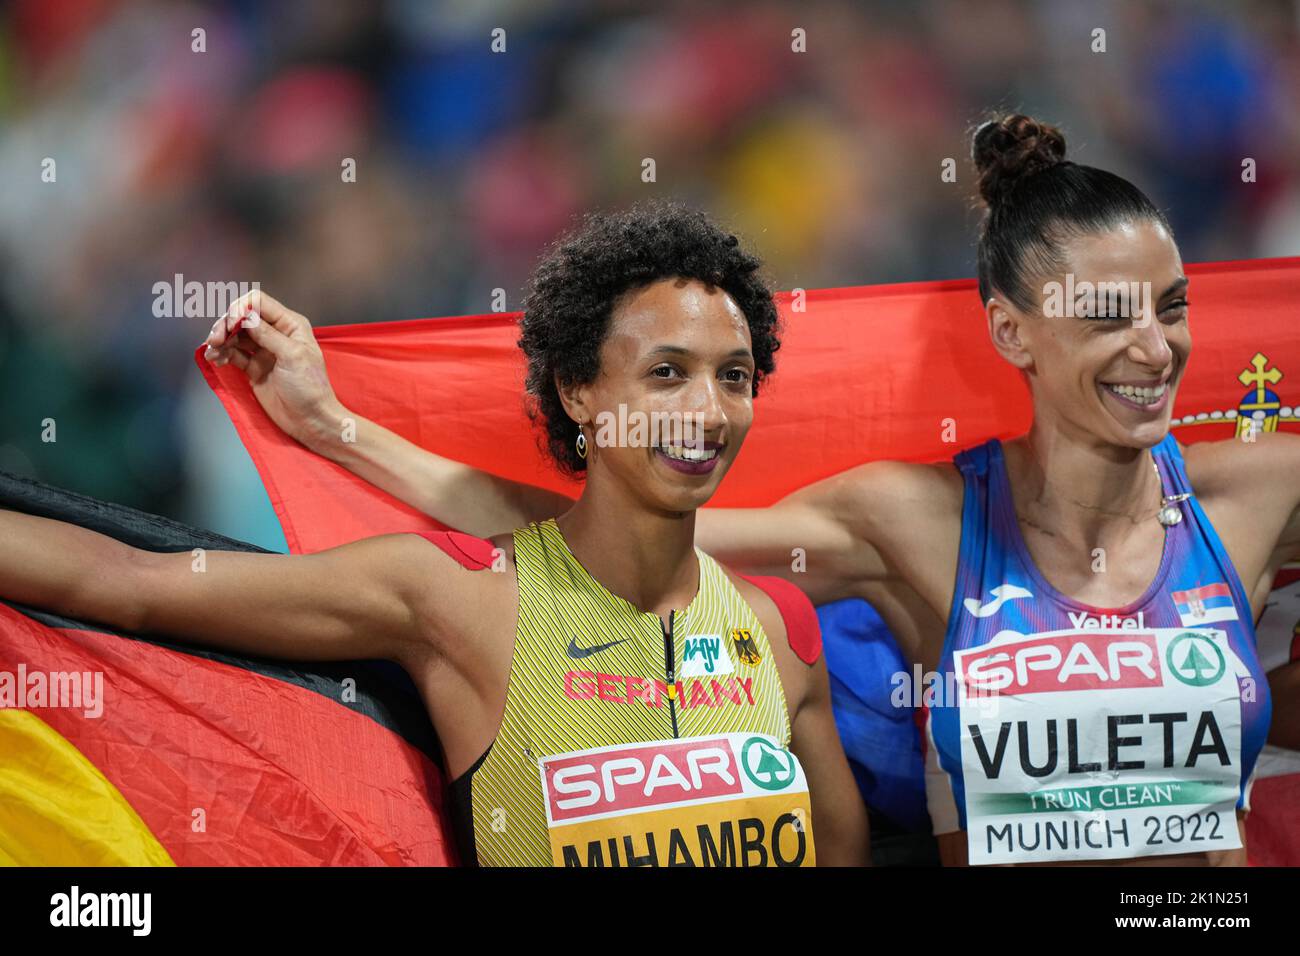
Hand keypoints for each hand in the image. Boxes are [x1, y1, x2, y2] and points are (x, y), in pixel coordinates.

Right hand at [202, 291, 346, 451]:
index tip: (231, 324)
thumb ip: (268, 334)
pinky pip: (233, 354)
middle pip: (242, 317)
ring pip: (234, 336)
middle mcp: (276, 334)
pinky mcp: (254, 368)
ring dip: (220, 340)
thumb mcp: (292, 356)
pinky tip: (217, 360)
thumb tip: (245, 316)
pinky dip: (222, 354)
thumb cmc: (310, 388)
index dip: (241, 308)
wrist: (310, 420)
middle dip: (225, 325)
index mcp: (290, 325)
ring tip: (214, 352)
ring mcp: (264, 351)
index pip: (258, 302)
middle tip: (216, 340)